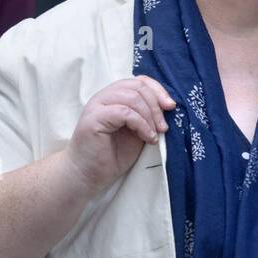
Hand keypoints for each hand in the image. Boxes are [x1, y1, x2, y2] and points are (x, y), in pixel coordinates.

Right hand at [66, 76, 173, 197]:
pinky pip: (124, 112)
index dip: (158, 91)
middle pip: (138, 86)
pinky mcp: (93, 119)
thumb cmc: (111, 156)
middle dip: (156, 106)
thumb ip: (147, 116)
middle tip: (163, 127)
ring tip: (154, 135)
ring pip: (132, 97)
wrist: (87, 176)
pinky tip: (147, 138)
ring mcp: (96, 106)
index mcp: (113, 97)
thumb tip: (168, 105)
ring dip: (150, 116)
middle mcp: (103, 97)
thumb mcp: (137, 131)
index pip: (139, 81)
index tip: (171, 107)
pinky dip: (141, 124)